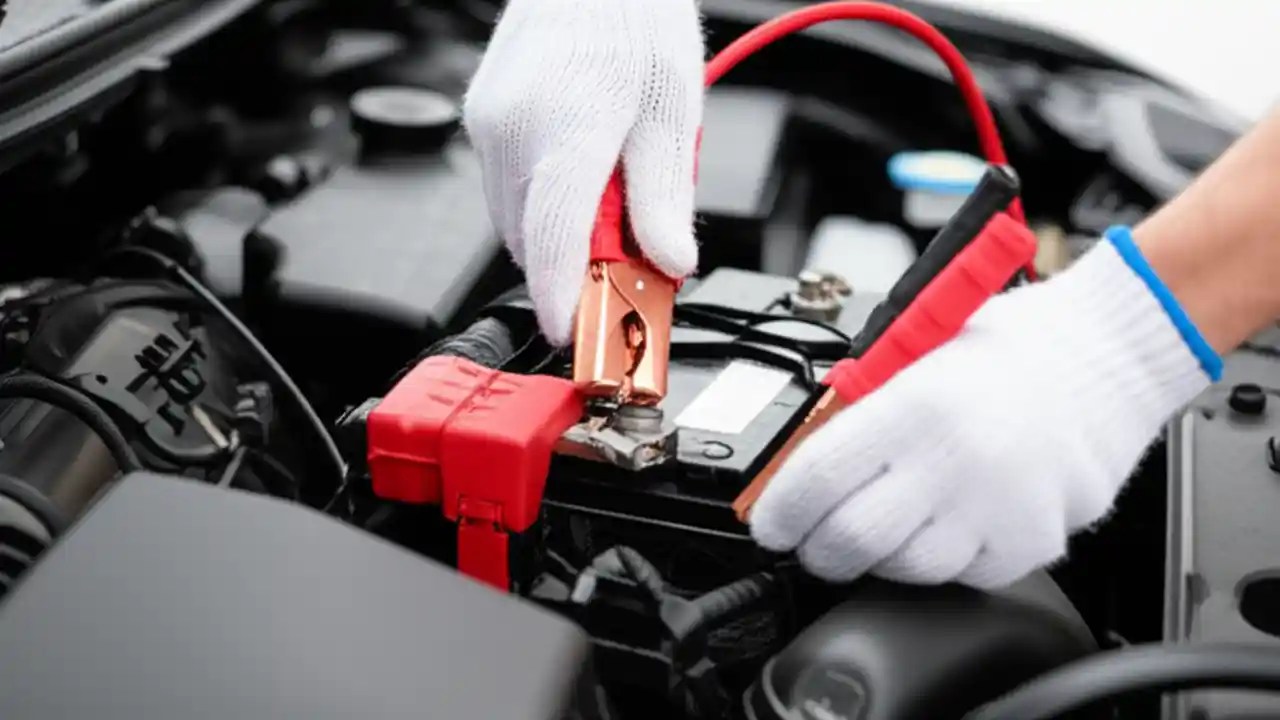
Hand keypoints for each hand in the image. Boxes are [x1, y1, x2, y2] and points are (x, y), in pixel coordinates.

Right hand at [463, 0, 703, 344]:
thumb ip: (665, 194)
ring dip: (557, 240)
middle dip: (574, 271)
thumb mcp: (674, 108)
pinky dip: (541, 207)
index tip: (573, 335)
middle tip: (625, 273)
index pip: (556, 235)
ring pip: (516, 221)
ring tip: (611, 209)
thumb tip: (669, 261)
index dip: (564, 296)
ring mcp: (490, 125)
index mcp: (572, 124)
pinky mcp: (480, 121)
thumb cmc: (634, 21)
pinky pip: (507, 190)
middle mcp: (515, 129)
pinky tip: (580, 180)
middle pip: (533, 238)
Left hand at [749, 239, 1211, 588]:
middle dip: (819, 548)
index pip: (817, 479)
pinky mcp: (1032, 542)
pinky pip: (961, 576)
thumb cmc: (1011, 347)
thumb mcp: (918, 355)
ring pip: (903, 569)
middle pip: (850, 541)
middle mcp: (954, 463)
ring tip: (892, 520)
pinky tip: (951, 520)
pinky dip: (943, 558)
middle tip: (816, 539)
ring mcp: (996, 509)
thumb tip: (802, 463)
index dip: (780, 512)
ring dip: (881, 555)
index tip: (770, 524)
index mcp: (914, 406)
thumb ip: (861, 409)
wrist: (1110, 354)